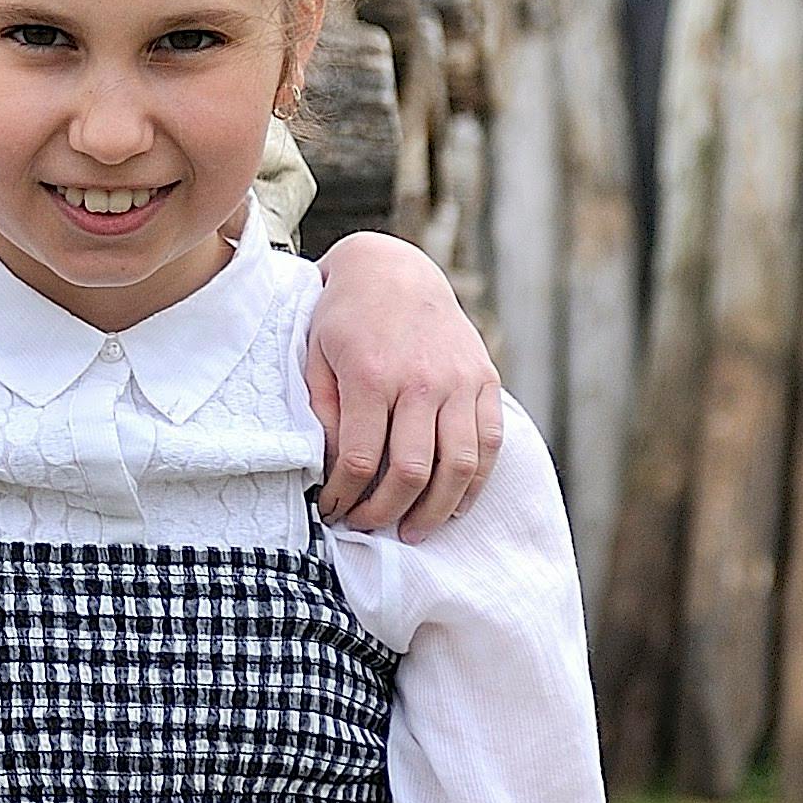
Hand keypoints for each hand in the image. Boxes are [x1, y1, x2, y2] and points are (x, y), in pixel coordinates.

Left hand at [306, 235, 501, 536]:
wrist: (394, 270)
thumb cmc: (344, 318)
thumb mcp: (315, 357)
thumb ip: (323, 412)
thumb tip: (334, 469)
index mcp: (371, 375)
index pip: (361, 460)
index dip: (345, 497)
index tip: (332, 511)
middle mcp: (420, 380)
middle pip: (411, 472)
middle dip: (386, 512)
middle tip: (368, 528)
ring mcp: (459, 381)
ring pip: (457, 466)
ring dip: (435, 511)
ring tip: (413, 531)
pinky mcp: (484, 381)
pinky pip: (488, 444)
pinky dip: (474, 483)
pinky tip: (454, 505)